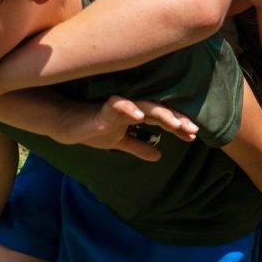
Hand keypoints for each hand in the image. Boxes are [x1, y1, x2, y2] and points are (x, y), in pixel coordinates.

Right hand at [57, 95, 199, 160]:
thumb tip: (159, 157)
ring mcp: (119, 107)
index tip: (194, 136)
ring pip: (144, 106)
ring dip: (161, 114)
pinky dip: (129, 108)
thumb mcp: (120, 142)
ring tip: (175, 124)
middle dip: (176, 120)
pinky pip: (118, 105)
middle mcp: (132, 108)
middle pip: (159, 111)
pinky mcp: (103, 108)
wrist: (67, 125)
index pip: (162, 119)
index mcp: (137, 115)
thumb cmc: (94, 129)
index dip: (178, 126)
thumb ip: (139, 147)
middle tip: (193, 129)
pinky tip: (139, 116)